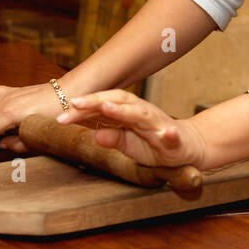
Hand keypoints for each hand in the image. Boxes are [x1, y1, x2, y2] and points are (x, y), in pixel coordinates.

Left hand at [62, 89, 206, 168]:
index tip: (62, 116)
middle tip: (75, 104)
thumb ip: (112, 137)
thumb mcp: (128, 143)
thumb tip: (94, 134)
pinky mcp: (174, 139)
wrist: (187, 147)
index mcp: (128, 114)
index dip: (83, 109)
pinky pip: (171, 136)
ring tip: (107, 108)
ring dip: (124, 110)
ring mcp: (158, 124)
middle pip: (119, 102)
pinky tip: (166, 134)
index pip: (103, 107)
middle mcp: (142, 114)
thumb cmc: (154, 144)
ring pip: (141, 114)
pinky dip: (169, 134)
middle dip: (97, 101)